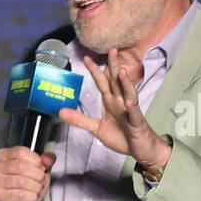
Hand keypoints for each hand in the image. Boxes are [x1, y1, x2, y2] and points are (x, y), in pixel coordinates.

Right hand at [0, 146, 55, 200]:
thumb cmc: (27, 187)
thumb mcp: (39, 170)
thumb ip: (45, 161)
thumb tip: (49, 158)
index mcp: (3, 156)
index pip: (21, 152)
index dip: (36, 161)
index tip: (40, 169)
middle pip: (22, 166)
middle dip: (37, 176)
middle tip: (40, 182)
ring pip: (22, 181)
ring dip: (36, 188)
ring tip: (36, 192)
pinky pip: (21, 195)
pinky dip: (31, 198)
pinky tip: (30, 199)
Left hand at [57, 48, 170, 169]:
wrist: (140, 149)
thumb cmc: (122, 136)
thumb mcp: (97, 128)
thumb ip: (80, 120)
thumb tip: (61, 112)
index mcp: (111, 102)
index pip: (102, 83)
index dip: (95, 71)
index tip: (86, 57)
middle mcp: (121, 103)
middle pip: (117, 82)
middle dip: (114, 66)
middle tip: (112, 51)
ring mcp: (130, 111)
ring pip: (128, 94)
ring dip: (125, 83)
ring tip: (121, 72)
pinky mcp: (137, 123)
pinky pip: (134, 115)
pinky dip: (132, 109)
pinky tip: (128, 102)